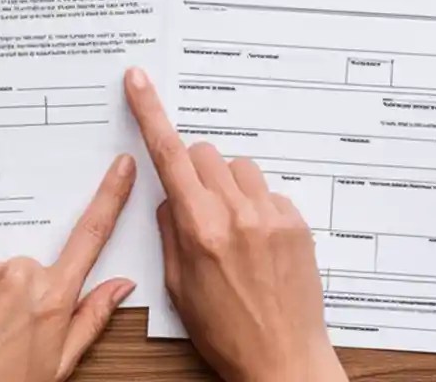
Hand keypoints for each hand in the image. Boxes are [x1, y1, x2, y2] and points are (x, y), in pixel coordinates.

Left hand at [0, 154, 137, 381]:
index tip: (123, 165)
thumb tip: (121, 285)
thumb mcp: (59, 364)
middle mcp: (18, 274)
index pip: (91, 235)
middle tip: (7, 331)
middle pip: (31, 267)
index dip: (111, 196)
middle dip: (24, 291)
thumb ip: (92, 318)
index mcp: (53, 297)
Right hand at [125, 68, 346, 381]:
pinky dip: (256, 206)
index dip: (150, 112)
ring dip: (226, 184)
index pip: (169, 155)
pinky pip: (268, 193)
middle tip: (194, 205)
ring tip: (228, 227)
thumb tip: (169, 197)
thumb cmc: (226, 334)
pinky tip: (256, 243)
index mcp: (201, 229)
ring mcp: (272, 216)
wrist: (283, 361)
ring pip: (238, 167)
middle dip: (192, 169)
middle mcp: (238, 214)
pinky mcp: (297, 224)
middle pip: (204, 153)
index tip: (139, 81)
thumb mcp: (179, 287)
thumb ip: (170, 232)